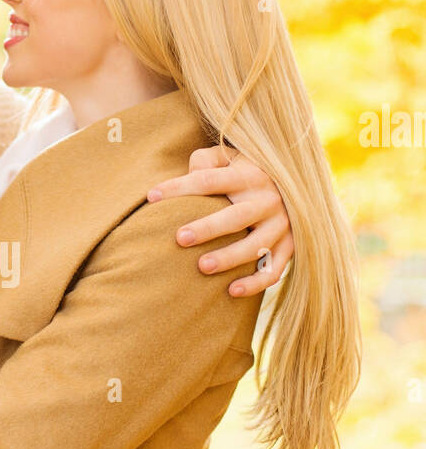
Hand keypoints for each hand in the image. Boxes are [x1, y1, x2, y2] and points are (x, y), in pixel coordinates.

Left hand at [147, 144, 293, 297]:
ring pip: (256, 246)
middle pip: (236, 216)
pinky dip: (255, 283)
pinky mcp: (290, 247)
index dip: (179, 188)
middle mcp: (268, 200)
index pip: (208, 180)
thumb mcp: (230, 157)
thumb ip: (206, 160)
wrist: (295, 186)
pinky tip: (231, 291)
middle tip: (180, 238)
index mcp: (249, 175)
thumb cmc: (246, 172)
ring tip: (202, 267)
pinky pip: (274, 270)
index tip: (152, 198)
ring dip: (229, 258)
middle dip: (208, 228)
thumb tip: (190, 173)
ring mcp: (281, 225)